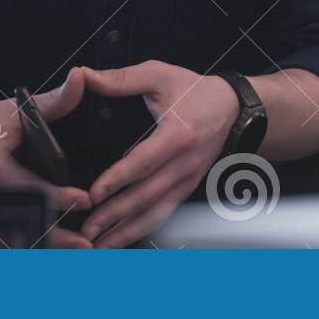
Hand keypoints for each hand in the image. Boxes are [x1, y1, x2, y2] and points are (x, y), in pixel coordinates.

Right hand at [0, 67, 93, 247]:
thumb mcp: (15, 109)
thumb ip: (52, 100)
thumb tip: (81, 78)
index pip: (31, 187)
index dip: (60, 196)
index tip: (85, 199)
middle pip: (27, 221)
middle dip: (59, 235)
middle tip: (89, 243)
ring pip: (21, 234)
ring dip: (51, 244)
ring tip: (80, 249)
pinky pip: (16, 233)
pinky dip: (38, 239)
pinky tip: (60, 245)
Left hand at [80, 60, 240, 247]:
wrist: (232, 108)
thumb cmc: (196, 91)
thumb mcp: (159, 74)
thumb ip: (122, 79)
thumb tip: (87, 77)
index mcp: (178, 134)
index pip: (144, 162)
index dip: (118, 179)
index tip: (95, 194)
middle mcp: (185, 163)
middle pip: (148, 195)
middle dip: (116, 215)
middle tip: (88, 229)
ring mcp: (188, 179)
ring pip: (156, 212)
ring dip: (127, 230)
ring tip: (100, 244)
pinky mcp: (187, 188)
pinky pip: (164, 213)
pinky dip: (143, 228)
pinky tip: (122, 237)